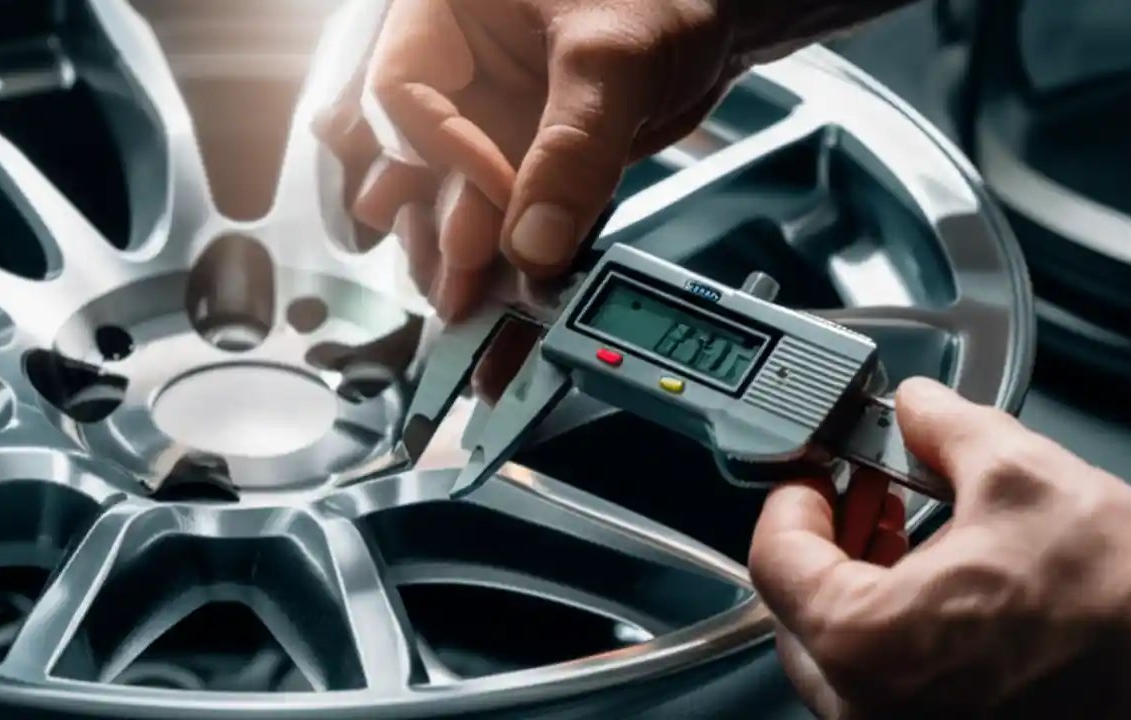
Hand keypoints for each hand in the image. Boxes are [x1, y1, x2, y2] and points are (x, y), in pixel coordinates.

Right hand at [314, 0, 747, 321]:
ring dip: (456, 255)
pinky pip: (500, 217)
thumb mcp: (615, 56)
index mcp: (447, 11)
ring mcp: (487, 120)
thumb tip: (534, 244)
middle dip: (434, 225)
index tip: (501, 199)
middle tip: (457, 286)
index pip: (403, 91)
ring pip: (446, 197)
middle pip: (409, 156)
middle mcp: (454, 67)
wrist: (726, 15)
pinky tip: (501, 303)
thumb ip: (575, 146)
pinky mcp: (523, 163)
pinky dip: (503, 260)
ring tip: (467, 306)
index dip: (444, 152)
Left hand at [749, 377, 1130, 718]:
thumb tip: (918, 407)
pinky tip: (934, 583)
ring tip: (899, 528)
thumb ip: (944, 426)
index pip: (775, 558)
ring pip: (838, 650)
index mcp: (866, 641)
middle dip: (826, 539)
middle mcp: (869, 706)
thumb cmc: (1125, 610)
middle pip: (797, 608)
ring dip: (857, 580)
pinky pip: (882, 682)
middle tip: (859, 495)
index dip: (791, 499)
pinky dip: (891, 627)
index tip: (814, 474)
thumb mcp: (1022, 476)